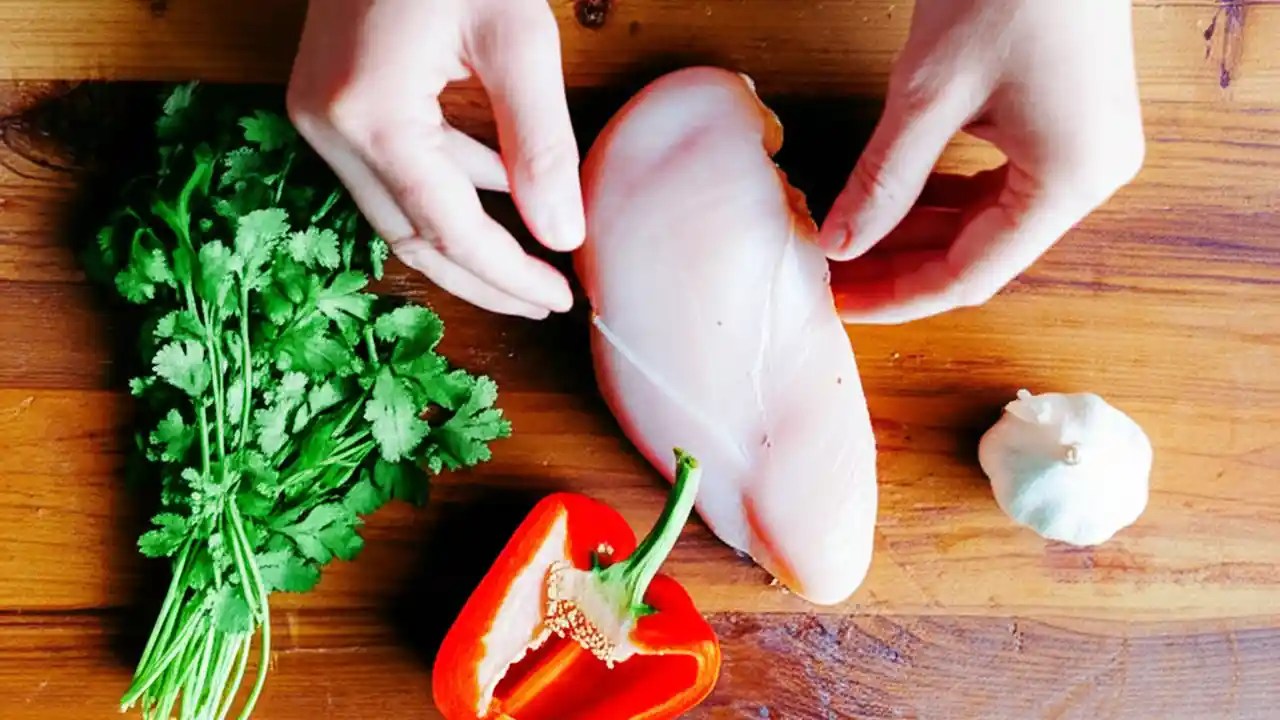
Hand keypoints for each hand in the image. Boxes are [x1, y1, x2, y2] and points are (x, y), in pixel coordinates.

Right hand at [287, 0, 582, 319]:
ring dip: (466, 237)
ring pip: (398, 211)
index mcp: (369, 114)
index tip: (558, 297)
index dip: (507, 273)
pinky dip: (447, 187)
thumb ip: (540, 142)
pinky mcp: (331, 101)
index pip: (448, 228)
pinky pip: (392, 170)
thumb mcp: (516, 37)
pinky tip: (500, 190)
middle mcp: (328, 126)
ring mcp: (319, 114)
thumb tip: (563, 235)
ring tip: (532, 259)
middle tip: (543, 301)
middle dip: (482, 276)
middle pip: (412, 237)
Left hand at [819, 0, 1144, 323]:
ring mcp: (1085, 150)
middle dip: (903, 266)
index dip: (900, 296)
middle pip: (982, 253)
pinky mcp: (1069, 124)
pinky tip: (896, 204)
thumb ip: (884, 180)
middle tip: (836, 277)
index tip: (842, 305)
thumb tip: (841, 243)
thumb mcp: (928, 95)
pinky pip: (1001, 184)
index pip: (972, 274)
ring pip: (990, 222)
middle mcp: (1090, 177)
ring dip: (921, 234)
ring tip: (854, 244)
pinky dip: (946, 198)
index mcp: (1071, 181)